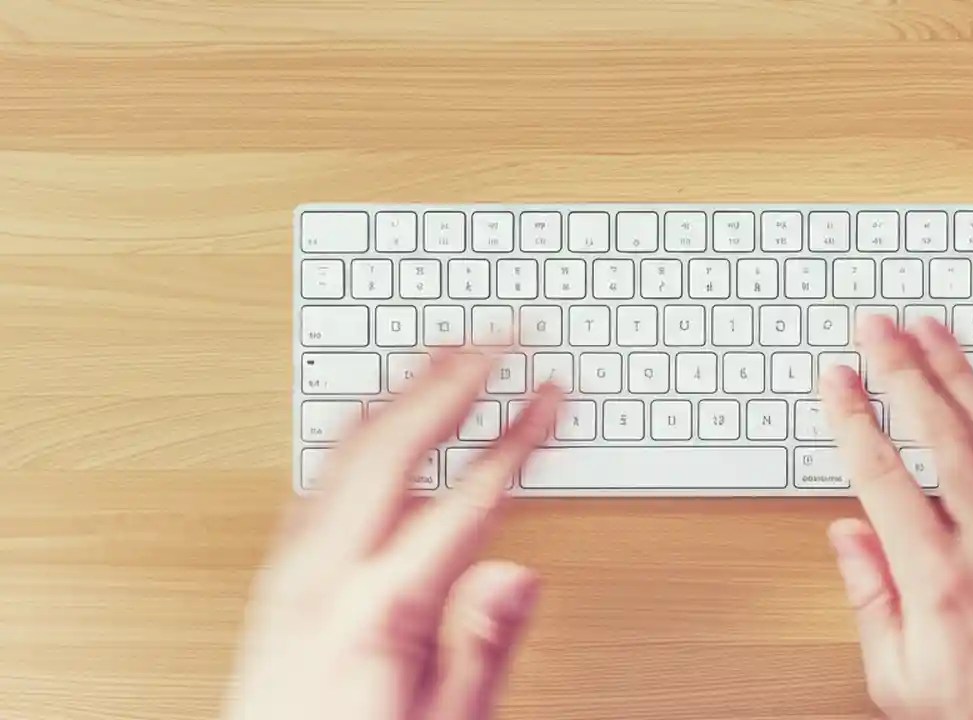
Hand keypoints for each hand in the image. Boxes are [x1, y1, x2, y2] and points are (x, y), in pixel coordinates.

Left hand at [224, 350, 561, 719]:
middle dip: (455, 378)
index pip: (466, 496)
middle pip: (398, 445)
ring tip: (445, 349)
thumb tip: (518, 574)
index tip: (549, 393)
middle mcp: (324, 573)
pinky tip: (373, 413)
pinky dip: (356, 429)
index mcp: (378, 608)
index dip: (517, 435)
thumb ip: (480, 648)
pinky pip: (318, 476)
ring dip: (402, 389)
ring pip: (349, 448)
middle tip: (499, 334)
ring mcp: (292, 567)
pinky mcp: (278, 575)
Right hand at [821, 317, 972, 719]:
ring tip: (934, 331)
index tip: (837, 381)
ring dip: (960, 373)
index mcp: (936, 578)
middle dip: (900, 371)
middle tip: (879, 328)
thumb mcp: (899, 680)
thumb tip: (846, 537)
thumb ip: (871, 600)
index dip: (852, 418)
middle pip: (934, 434)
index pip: (879, 474)